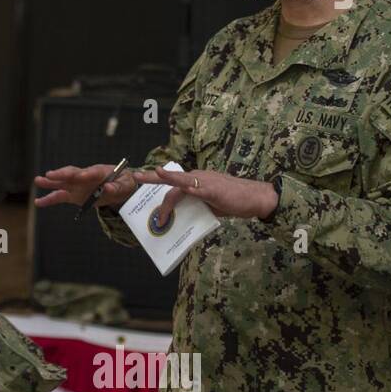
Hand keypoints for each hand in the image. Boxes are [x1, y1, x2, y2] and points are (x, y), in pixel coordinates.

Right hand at [33, 163, 138, 209]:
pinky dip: (49, 199)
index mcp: (99, 172)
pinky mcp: (73, 195)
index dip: (85, 174)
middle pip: (72, 174)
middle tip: (50, 174)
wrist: (119, 186)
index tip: (81, 176)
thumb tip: (109, 188)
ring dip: (50, 182)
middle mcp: (84, 176)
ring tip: (38, 181)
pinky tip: (38, 202)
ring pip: (62, 183)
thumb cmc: (123, 182)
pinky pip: (59, 196)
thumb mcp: (125, 184)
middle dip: (61, 174)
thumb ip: (117, 187)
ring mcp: (77, 185)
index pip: (91, 172)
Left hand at [131, 167, 277, 227]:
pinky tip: (177, 183)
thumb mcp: (209, 205)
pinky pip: (196, 187)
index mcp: (195, 182)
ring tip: (153, 174)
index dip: (157, 185)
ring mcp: (205, 182)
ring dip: (167, 179)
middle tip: (135, 176)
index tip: (143, 184)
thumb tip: (181, 217)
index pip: (172, 184)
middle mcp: (198, 178)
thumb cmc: (233, 201)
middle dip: (152, 179)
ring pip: (180, 182)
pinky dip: (186, 185)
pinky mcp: (213, 189)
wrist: (255, 198)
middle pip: (171, 181)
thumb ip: (195, 206)